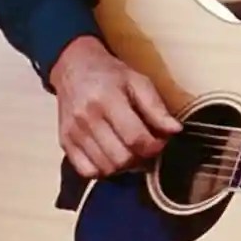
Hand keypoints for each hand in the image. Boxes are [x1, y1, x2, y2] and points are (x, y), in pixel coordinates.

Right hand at [48, 35, 182, 177]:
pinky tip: (111, 156)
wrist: (74, 68)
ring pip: (106, 168)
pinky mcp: (65, 143)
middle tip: (145, 148)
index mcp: (108, 100)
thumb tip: (175, 130)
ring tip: (129, 151)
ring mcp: (74, 133)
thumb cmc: (111, 75)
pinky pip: (87, 172)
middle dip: (140, 159)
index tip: (161, 142)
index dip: (154, 147)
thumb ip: (156, 107)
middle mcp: (87, 119)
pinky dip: (103, 170)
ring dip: (123, 166)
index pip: (135, 138)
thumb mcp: (138, 81)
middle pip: (121, 158)